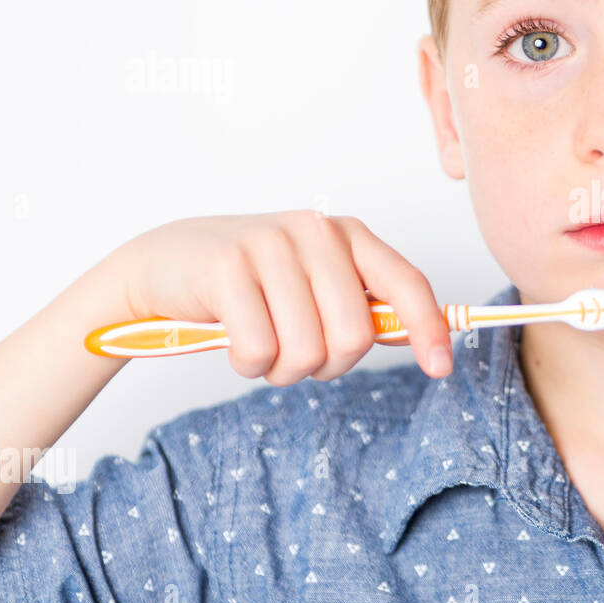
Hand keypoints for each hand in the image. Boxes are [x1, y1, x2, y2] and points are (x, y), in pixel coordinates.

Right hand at [107, 209, 451, 383]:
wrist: (163, 265)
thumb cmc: (251, 285)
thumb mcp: (314, 284)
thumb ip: (362, 306)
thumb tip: (423, 341)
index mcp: (348, 236)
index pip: (407, 283)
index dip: (428, 328)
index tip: (441, 368)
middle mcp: (316, 233)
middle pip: (355, 336)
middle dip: (327, 365)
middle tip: (297, 356)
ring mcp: (271, 246)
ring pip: (307, 351)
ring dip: (283, 370)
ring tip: (262, 345)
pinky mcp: (226, 268)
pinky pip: (259, 351)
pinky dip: (248, 365)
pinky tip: (233, 342)